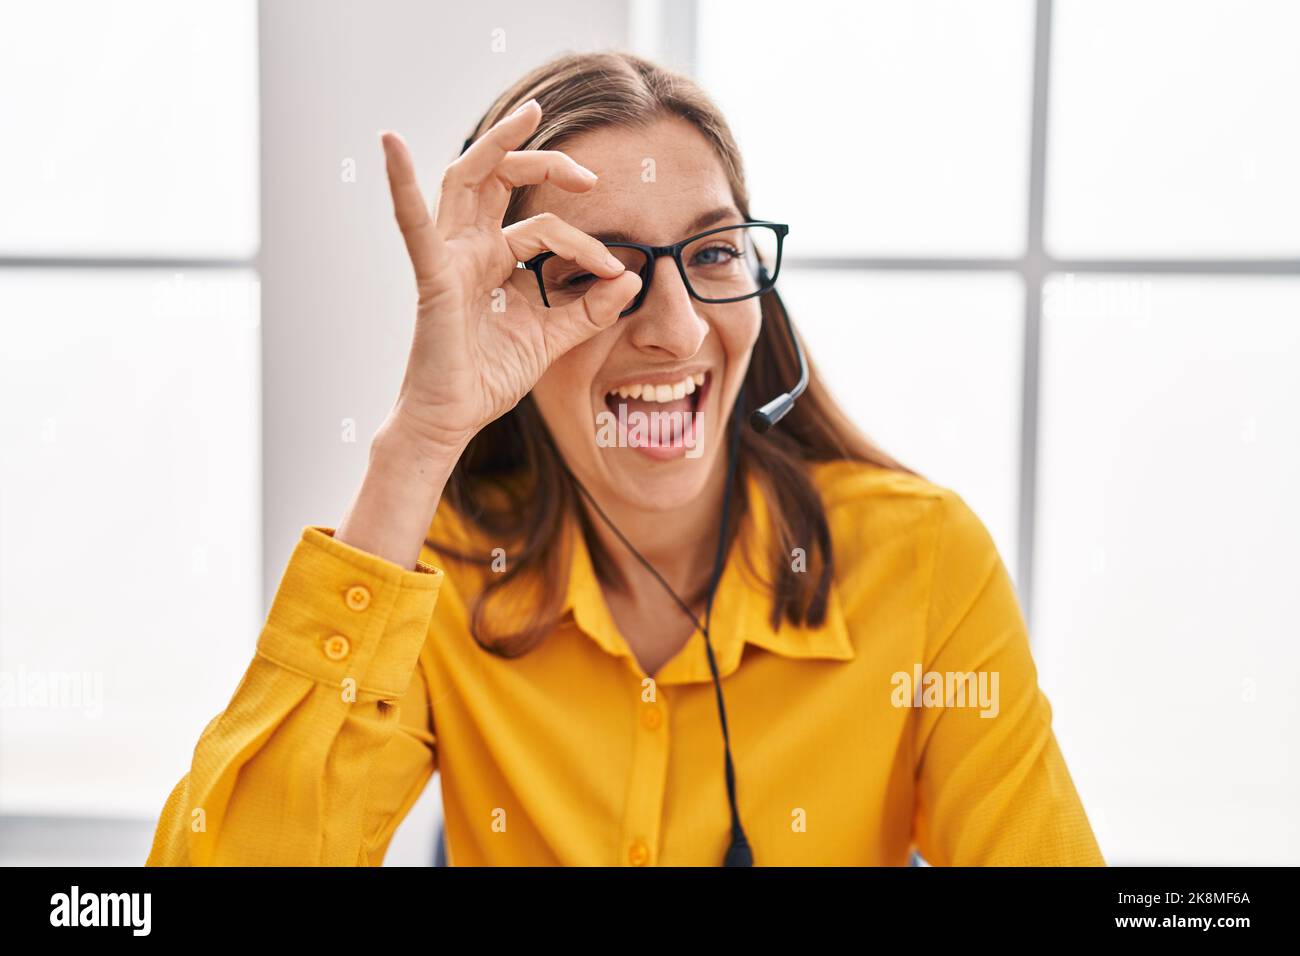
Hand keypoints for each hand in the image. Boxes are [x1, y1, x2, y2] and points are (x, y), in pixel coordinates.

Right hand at [380, 100, 641, 453]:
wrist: (455, 418)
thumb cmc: (490, 375)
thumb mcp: (553, 337)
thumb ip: (591, 309)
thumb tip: (633, 279)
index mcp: (496, 259)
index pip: (544, 228)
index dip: (585, 244)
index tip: (618, 272)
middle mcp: (470, 249)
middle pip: (500, 180)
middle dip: (542, 161)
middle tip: (588, 171)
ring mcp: (449, 258)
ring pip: (466, 182)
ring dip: (496, 146)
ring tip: (528, 117)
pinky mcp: (433, 278)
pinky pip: (414, 227)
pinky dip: (401, 185)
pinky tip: (392, 146)